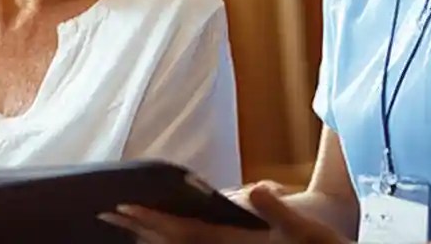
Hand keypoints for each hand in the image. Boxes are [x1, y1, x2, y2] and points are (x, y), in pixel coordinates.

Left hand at [100, 183, 348, 243]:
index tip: (125, 207)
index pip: (183, 232)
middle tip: (105, 211)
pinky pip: (192, 243)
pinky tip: (153, 230)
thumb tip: (256, 190)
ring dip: (148, 233)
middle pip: (171, 241)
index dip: (153, 220)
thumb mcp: (302, 226)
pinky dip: (167, 237)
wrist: (325, 243)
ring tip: (119, 220)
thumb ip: (276, 209)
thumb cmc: (316, 237)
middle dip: (139, 227)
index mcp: (232, 243)